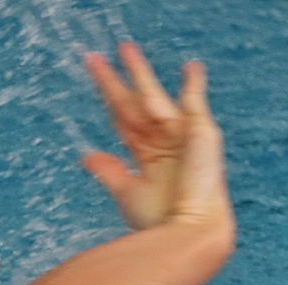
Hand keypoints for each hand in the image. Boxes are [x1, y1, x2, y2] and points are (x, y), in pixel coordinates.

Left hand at [80, 43, 233, 234]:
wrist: (186, 232)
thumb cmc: (159, 220)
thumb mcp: (126, 192)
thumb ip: (110, 171)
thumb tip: (86, 155)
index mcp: (147, 154)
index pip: (121, 118)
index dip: (106, 97)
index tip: (90, 78)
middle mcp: (164, 141)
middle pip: (132, 103)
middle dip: (114, 80)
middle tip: (93, 57)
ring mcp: (182, 136)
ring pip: (154, 99)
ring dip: (139, 75)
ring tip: (124, 49)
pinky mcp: (201, 134)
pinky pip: (195, 104)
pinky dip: (193, 86)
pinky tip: (190, 67)